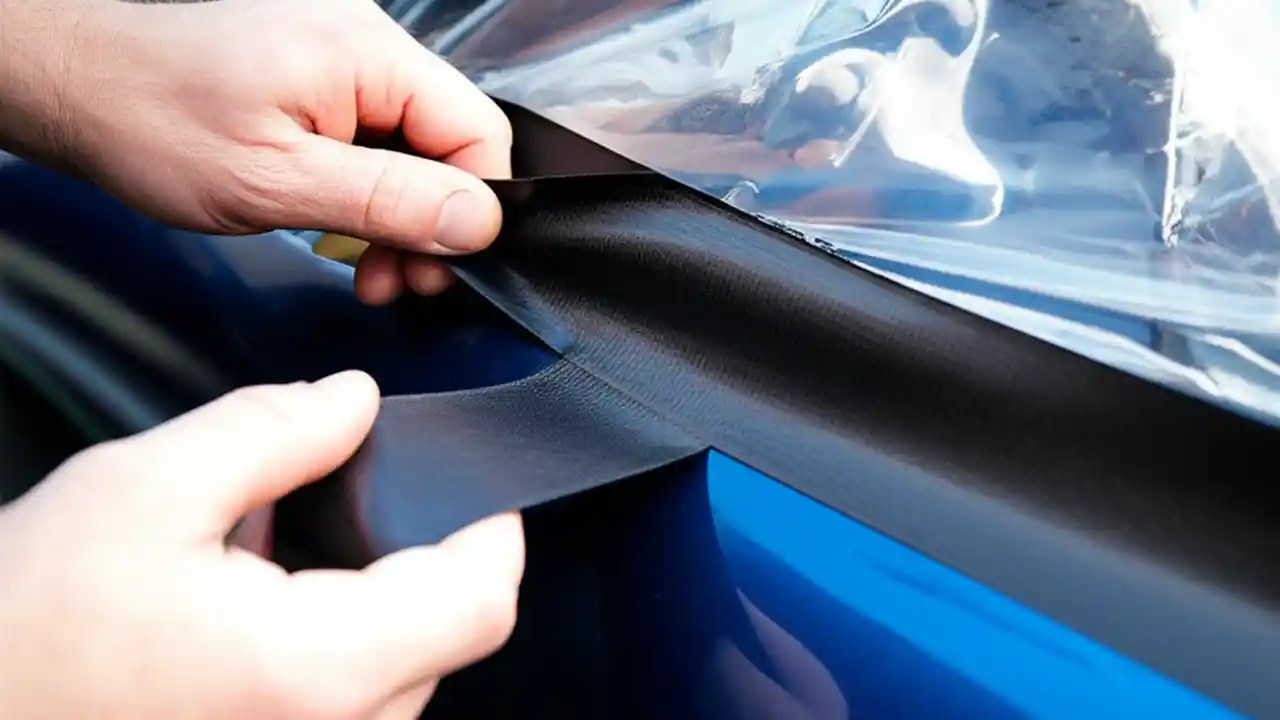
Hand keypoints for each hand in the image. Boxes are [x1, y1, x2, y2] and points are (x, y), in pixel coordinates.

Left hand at [0, 0, 511, 304]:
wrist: (79, 84)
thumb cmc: (152, 120)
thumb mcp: (276, 182)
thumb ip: (387, 201)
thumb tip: (479, 220)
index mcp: (367, 54)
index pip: (479, 130)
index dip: (474, 207)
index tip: (443, 265)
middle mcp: (367, 44)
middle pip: (451, 143)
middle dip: (435, 224)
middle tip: (401, 282)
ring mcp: (345, 59)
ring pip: (416, 150)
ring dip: (401, 219)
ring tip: (370, 272)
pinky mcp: (323, 79)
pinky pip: (378, 140)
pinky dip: (371, 194)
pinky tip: (350, 235)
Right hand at [0, 371, 523, 718]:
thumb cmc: (26, 628)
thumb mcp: (143, 492)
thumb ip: (272, 431)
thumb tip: (357, 400)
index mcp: (317, 668)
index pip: (482, 602)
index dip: (494, 530)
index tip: (477, 483)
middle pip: (451, 634)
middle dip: (427, 553)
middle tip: (354, 500)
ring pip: (407, 671)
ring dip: (379, 601)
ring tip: (287, 557)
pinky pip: (357, 701)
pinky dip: (340, 643)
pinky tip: (264, 608)